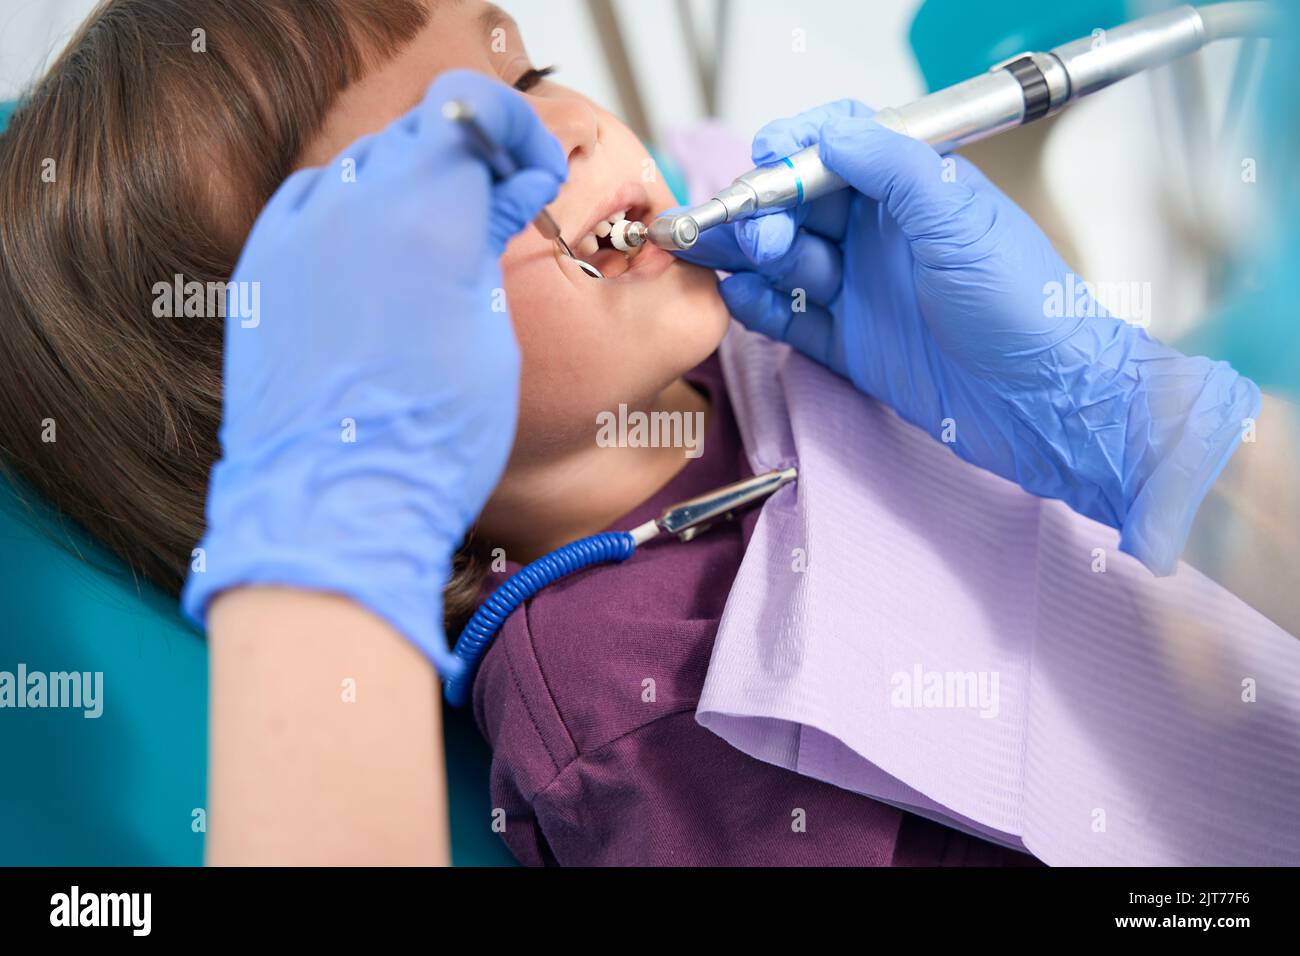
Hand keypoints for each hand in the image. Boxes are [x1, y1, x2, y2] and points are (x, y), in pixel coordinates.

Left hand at [182, 70, 565, 675]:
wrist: (337, 503)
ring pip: (359, 168)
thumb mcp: (492, 331)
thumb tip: (498, 197)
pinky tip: (374, 266)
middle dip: (461, 164)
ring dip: (404, 189)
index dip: (510, 138)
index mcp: (423, 209)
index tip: (529, 178)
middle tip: (495, 216)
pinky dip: (350, 216)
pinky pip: (312, 207)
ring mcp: (293, 232)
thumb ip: (488, 242)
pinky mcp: (260, 267)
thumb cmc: (433, 433)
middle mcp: (348, 202)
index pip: (469, 115)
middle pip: (414, 136)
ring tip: (432, 252)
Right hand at [677, 100, 1258, 573]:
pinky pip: (791, 319)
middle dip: (766, 208)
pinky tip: (745, 300)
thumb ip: (894, 169)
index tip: (766, 158)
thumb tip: (831, 134)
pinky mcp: (851, 345)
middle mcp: (882, 236)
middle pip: (801, 204)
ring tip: (735, 260)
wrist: (1045, 401)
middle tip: (756, 232)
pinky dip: (762, 308)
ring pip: (788, 260)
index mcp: (913, 191)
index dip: (797, 146)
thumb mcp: (960, 220)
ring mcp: (864, 291)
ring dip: (755, 256)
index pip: (841, 147)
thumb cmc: (1024, 305)